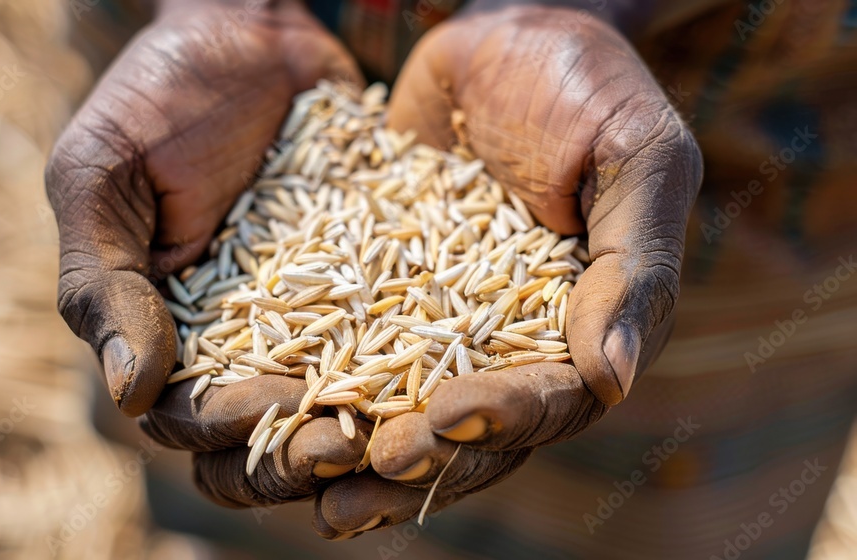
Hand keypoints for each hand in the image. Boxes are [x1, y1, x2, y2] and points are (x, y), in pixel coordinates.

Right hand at [46, 0, 369, 505]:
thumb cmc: (157, 96)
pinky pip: (396, 340)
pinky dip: (418, 369)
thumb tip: (129, 396)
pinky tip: (449, 375)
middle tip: (347, 444)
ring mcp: (310, 317)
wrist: (249, 29)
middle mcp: (238, 340)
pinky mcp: (369, 284)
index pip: (186, 418)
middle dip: (298, 456)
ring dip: (362, 434)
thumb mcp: (100, 178)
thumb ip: (103, 283)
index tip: (277, 404)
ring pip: (332, 410)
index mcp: (164, 332)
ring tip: (403, 429)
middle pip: (262, 439)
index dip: (228, 428)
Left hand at [312, 4, 702, 535]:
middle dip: (428, 452)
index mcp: (585, 327)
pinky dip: (319, 381)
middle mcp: (514, 341)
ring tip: (308, 470)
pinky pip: (350, 346)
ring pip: (407, 407)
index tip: (453, 418)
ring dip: (362, 446)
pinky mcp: (384, 292)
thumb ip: (635, 266)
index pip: (555, 398)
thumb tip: (612, 379)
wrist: (505, 34)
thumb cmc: (588, 87)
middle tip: (374, 463)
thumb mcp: (637, 158)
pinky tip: (275, 408)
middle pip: (474, 426)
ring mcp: (443, 323)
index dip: (508, 418)